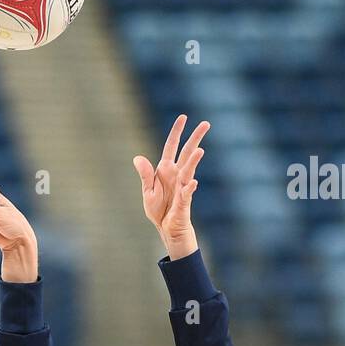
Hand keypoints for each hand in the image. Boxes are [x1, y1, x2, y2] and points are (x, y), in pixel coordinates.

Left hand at [135, 114, 208, 258]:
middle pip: (187, 153)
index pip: (172, 147)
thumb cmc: (158, 209)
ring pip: (189, 170)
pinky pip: (187, 194)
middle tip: (206, 124)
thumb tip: (137, 158)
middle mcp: (176, 175)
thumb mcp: (148, 191)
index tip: (183, 117)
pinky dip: (189, 188)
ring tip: (200, 150)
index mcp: (166, 170)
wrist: (166, 228)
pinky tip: (193, 182)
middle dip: (195, 138)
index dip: (177, 132)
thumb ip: (145, 174)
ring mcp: (182, 187)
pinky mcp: (184, 202)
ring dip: (194, 161)